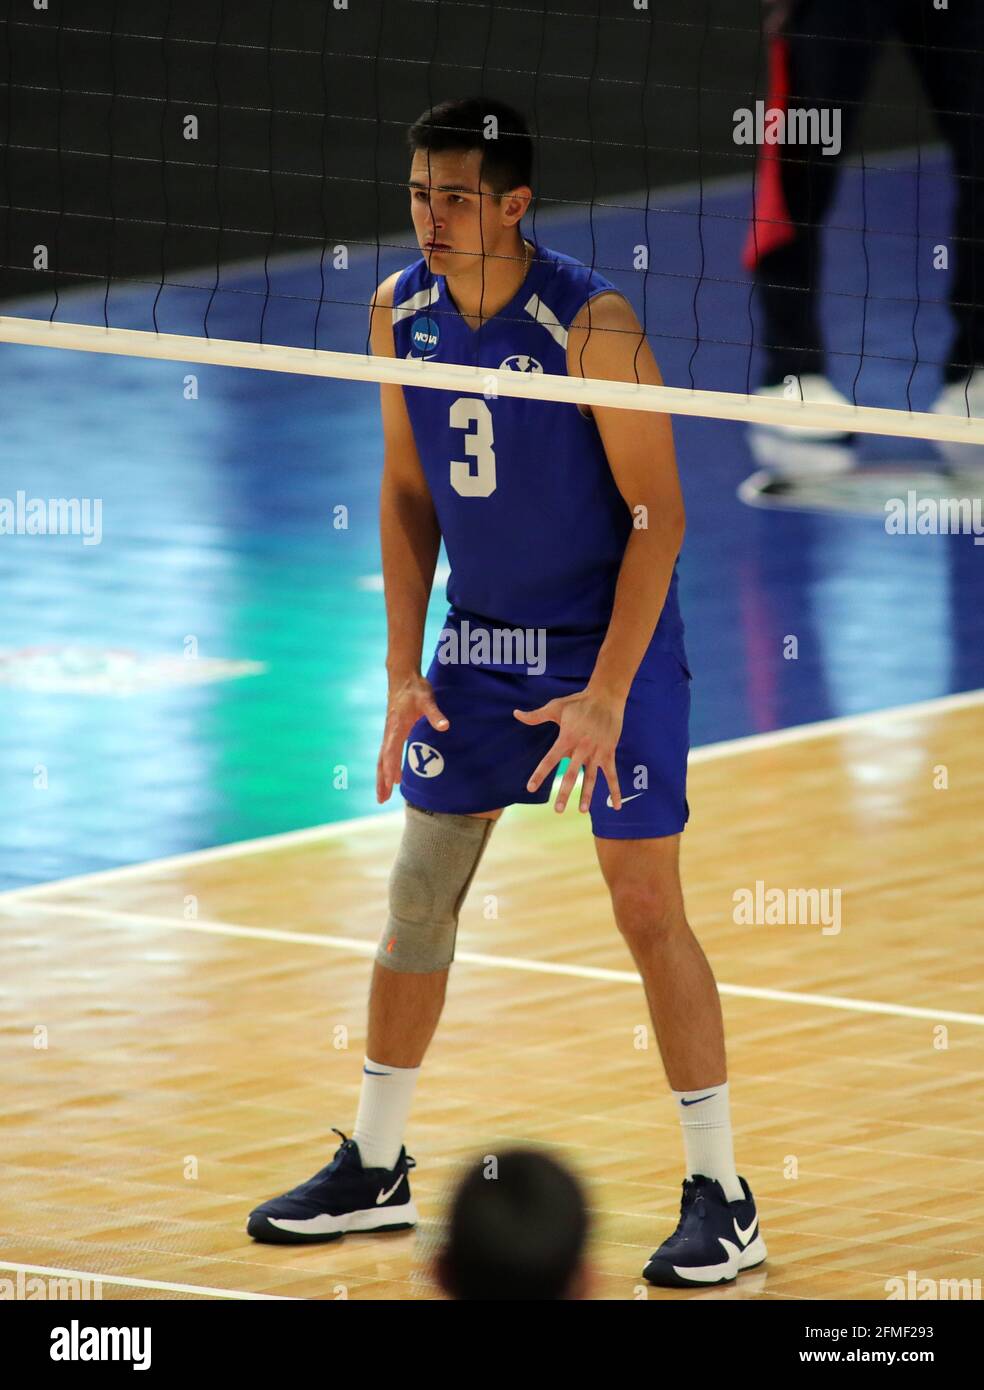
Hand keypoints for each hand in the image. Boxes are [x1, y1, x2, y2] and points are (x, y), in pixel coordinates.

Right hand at [377, 673, 447, 801]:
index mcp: (396, 727)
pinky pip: (386, 754)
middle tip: (381, 800)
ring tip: (382, 796)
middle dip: (381, 781)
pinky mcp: (391, 732)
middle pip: (382, 760)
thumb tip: (444, 726)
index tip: (392, 784)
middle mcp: (389, 732)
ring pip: (382, 759)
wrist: (402, 677)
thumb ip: (435, 714)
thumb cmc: (415, 689)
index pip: (392, 751)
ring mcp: (388, 733)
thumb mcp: (427, 699)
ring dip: (381, 778)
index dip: (391, 768)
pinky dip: (386, 768)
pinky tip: (391, 778)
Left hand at [513, 689, 623, 812]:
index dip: (540, 774)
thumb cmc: (578, 702)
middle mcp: (581, 748)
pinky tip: (616, 806)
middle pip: (571, 774)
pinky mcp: (609, 754)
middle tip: (557, 809)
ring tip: (581, 810)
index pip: (550, 760)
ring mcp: (596, 752)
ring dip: (587, 795)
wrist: (606, 697)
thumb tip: (516, 714)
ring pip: (591, 778)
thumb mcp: (555, 707)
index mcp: (566, 738)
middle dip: (564, 792)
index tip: (530, 788)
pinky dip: (615, 791)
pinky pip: (612, 775)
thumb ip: (535, 716)